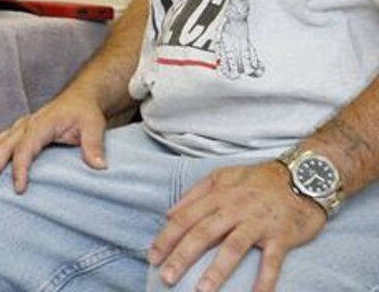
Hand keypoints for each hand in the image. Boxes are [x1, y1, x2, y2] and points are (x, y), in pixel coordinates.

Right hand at [0, 90, 108, 192]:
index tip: (19, 188)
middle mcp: (26, 124)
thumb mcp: (94, 125)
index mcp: (42, 124)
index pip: (26, 147)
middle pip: (4, 145)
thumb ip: (94, 145)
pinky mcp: (17, 131)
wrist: (79, 97)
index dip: (21, 168)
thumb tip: (99, 166)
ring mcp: (19, 127)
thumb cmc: (85, 113)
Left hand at [147, 161, 323, 291]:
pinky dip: (265, 279)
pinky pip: (272, 261)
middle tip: (166, 277)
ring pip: (233, 248)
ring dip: (216, 270)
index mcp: (217, 195)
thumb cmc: (258, 180)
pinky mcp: (282, 236)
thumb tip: (170, 213)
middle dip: (182, 256)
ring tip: (201, 290)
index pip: (185, 218)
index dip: (167, 238)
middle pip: (203, 234)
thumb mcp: (222, 177)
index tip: (153, 256)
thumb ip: (195, 194)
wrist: (303, 176)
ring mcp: (259, 223)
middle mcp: (235, 209)